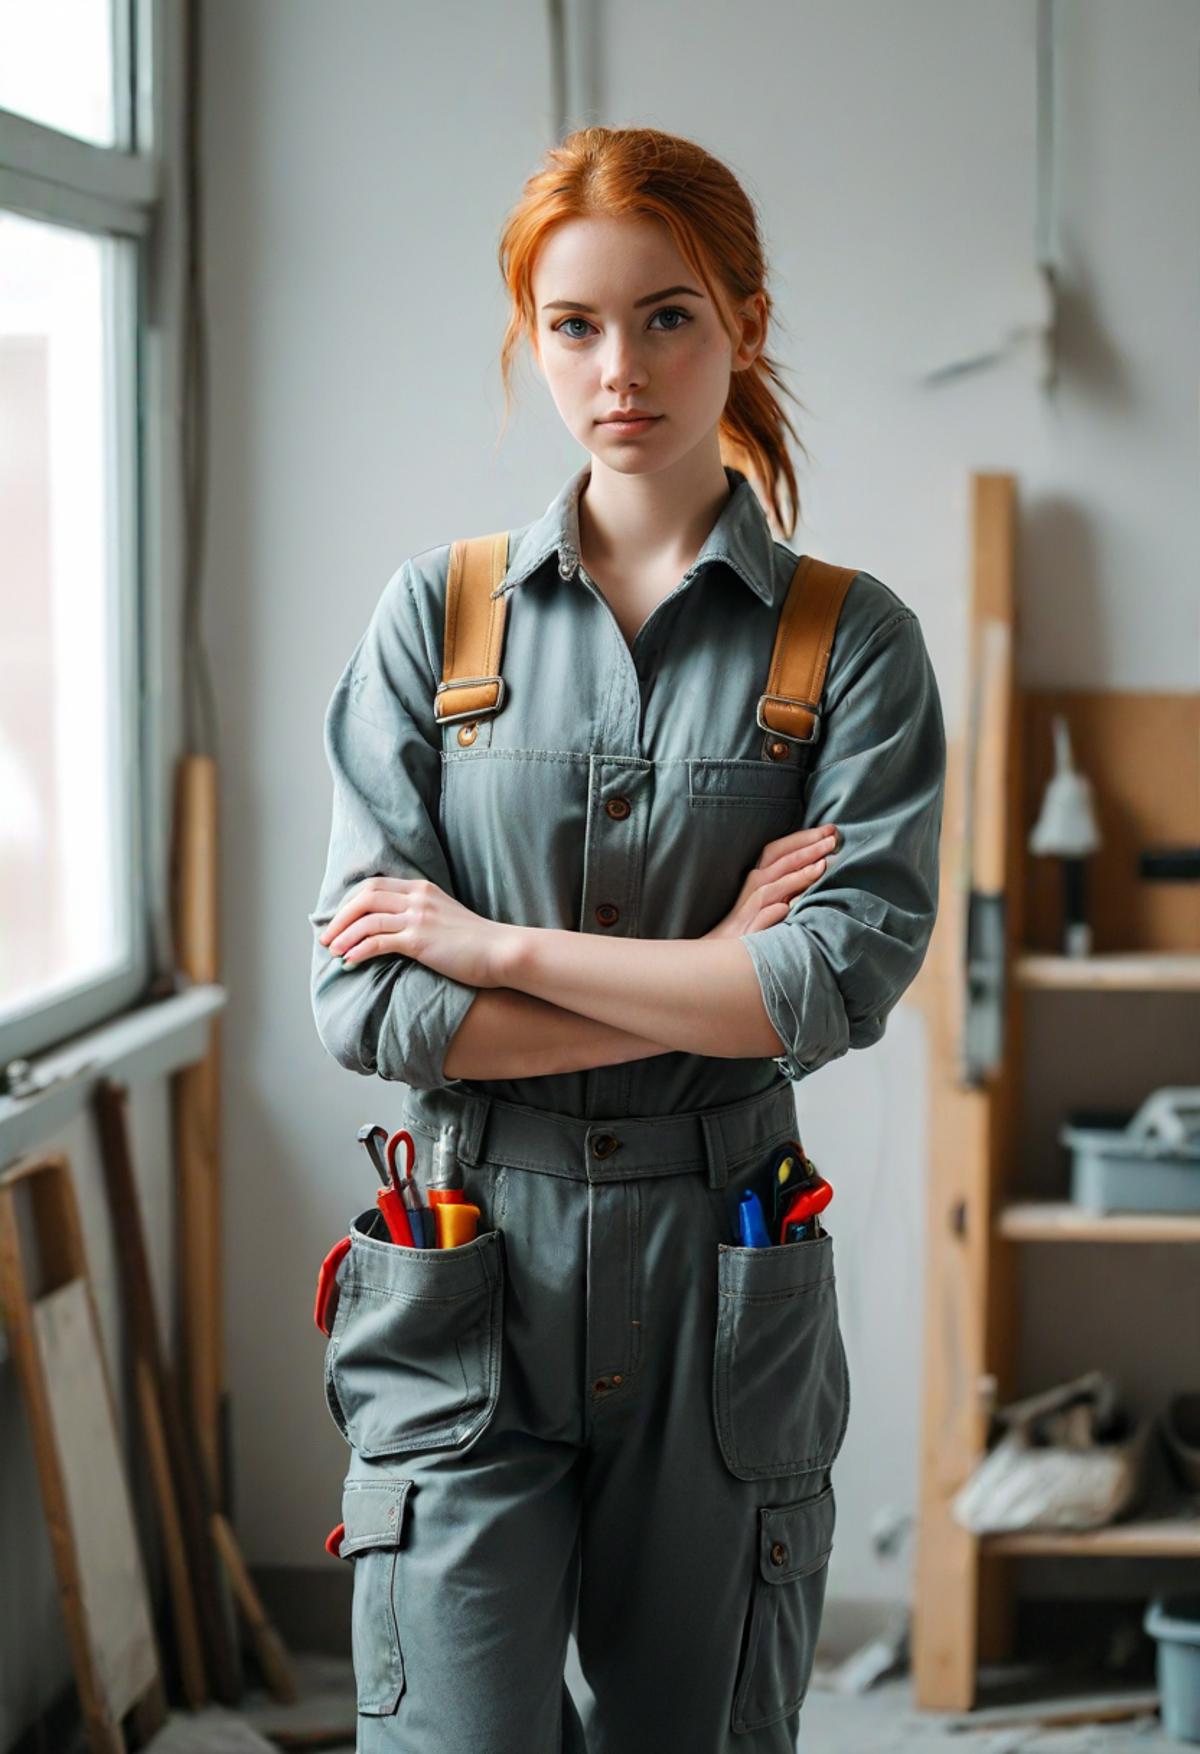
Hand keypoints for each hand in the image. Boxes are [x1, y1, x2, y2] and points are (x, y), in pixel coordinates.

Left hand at [316, 876, 514, 987]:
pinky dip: (359, 951)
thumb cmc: (477, 941)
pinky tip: (350, 961)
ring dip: (345, 936)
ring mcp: (419, 917)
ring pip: (367, 919)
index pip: (375, 886)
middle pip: (365, 897)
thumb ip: (422, 913)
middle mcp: (417, 898)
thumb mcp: (445, 916)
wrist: (501, 951)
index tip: (340, 922)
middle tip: (327, 938)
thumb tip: (396, 928)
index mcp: (422, 888)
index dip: (351, 903)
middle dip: (340, 918)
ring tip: (333, 952)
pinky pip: (378, 942)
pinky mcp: (420, 940)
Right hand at [703, 823, 839, 938]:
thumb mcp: (773, 900)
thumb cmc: (750, 926)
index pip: (781, 850)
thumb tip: (820, 866)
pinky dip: (771, 913)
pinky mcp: (745, 933)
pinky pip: (759, 920)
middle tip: (833, 838)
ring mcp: (747, 911)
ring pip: (771, 888)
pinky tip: (786, 908)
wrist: (720, 954)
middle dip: (807, 848)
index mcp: (760, 878)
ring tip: (822, 866)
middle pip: (779, 861)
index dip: (804, 838)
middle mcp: (753, 889)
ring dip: (796, 877)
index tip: (830, 830)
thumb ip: (791, 885)